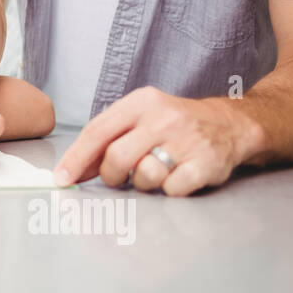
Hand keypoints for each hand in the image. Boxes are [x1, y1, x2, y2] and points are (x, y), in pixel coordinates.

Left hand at [53, 87, 261, 195]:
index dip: (76, 158)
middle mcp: (163, 118)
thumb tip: (74, 169)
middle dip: (110, 175)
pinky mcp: (205, 163)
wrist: (230, 124)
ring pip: (143, 175)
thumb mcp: (141, 117)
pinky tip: (176, 176)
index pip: (97, 131)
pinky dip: (169, 189)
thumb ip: (108, 138)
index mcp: (141, 102)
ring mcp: (186, 140)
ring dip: (142, 182)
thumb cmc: (175, 124)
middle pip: (116, 157)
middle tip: (117, 177)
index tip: (62, 178)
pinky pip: (171, 189)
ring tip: (155, 170)